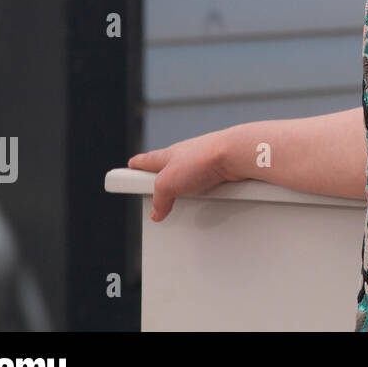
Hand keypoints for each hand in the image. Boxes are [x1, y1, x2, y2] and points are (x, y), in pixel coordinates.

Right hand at [127, 128, 241, 221]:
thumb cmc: (202, 158)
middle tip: (160, 188)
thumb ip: (159, 199)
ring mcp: (207, 163)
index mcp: (169, 155)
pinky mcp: (223, 170)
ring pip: (194, 177)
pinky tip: (212, 197)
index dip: (139, 163)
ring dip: (191, 187)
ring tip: (190, 198)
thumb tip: (156, 212)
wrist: (236, 154)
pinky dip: (210, 191)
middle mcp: (188, 156)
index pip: (148, 160)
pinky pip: (212, 184)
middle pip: (172, 169)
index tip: (132, 164)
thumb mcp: (167, 183)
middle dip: (166, 177)